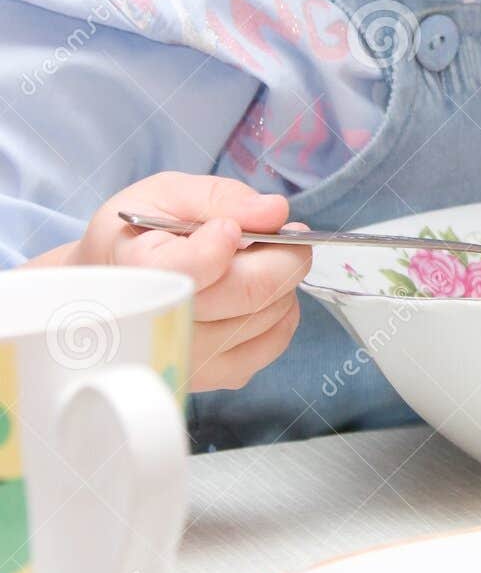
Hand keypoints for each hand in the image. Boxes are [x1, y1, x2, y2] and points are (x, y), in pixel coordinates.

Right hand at [73, 173, 311, 392]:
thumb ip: (219, 197)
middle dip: (282, 256)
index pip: (193, 268)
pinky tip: (261, 295)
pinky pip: (269, 347)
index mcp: (137, 271)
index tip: (229, 227)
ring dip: (283, 285)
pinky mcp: (207, 378)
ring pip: (268, 320)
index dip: (225, 242)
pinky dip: (280, 315)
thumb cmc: (134, 237)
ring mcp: (185, 358)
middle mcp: (159, 326)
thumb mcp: (164, 195)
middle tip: (285, 235)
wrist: (103, 292)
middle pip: (248, 294)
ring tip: (262, 263)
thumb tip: (275, 211)